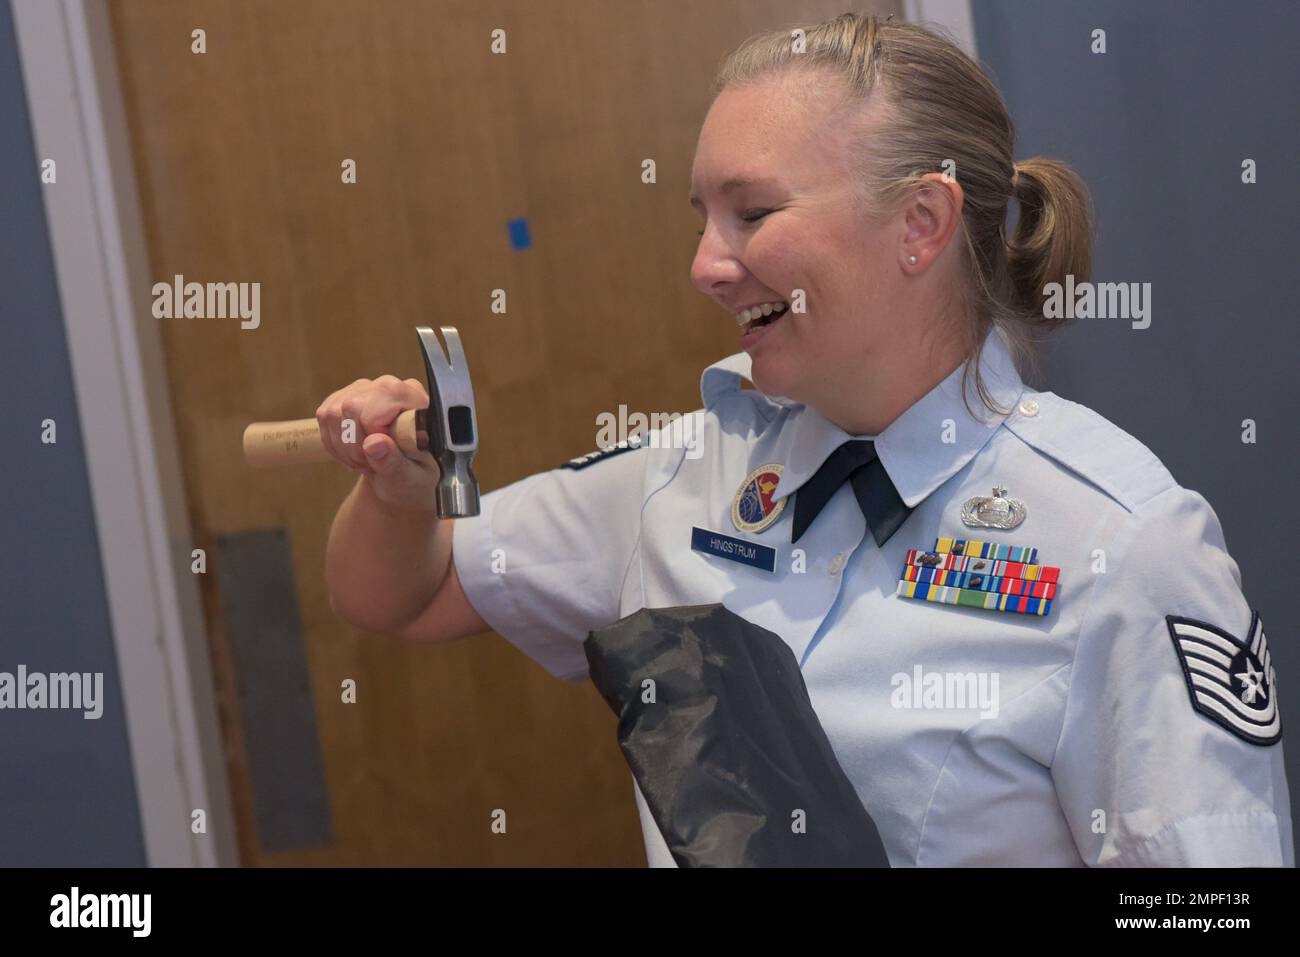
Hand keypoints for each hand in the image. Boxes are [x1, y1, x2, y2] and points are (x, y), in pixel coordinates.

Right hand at [315, 375, 440, 512]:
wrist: (400, 476)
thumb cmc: (412, 476)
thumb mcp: (409, 477)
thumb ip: (393, 461)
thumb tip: (374, 443)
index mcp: (415, 401)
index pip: (377, 406)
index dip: (372, 434)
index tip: (385, 452)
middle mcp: (390, 386)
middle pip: (350, 407)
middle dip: (354, 445)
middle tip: (371, 463)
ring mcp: (364, 389)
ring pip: (332, 413)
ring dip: (343, 447)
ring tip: (365, 460)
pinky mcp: (342, 397)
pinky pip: (324, 417)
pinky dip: (334, 443)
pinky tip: (353, 452)